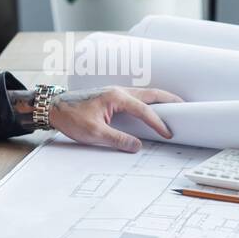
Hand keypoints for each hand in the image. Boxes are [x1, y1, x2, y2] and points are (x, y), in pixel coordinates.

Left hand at [48, 87, 182, 152]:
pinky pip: (135, 98)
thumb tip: (137, 146)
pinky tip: (151, 108)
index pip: (144, 109)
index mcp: (116, 97)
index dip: (158, 122)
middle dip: (169, 100)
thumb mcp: (94, 133)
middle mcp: (118, 91)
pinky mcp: (110, 98)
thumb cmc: (70, 117)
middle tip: (186, 106)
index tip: (168, 133)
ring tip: (174, 107)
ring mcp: (114, 93)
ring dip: (159, 100)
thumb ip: (117, 139)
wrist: (52, 108)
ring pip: (143, 94)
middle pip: (150, 94)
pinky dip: (147, 102)